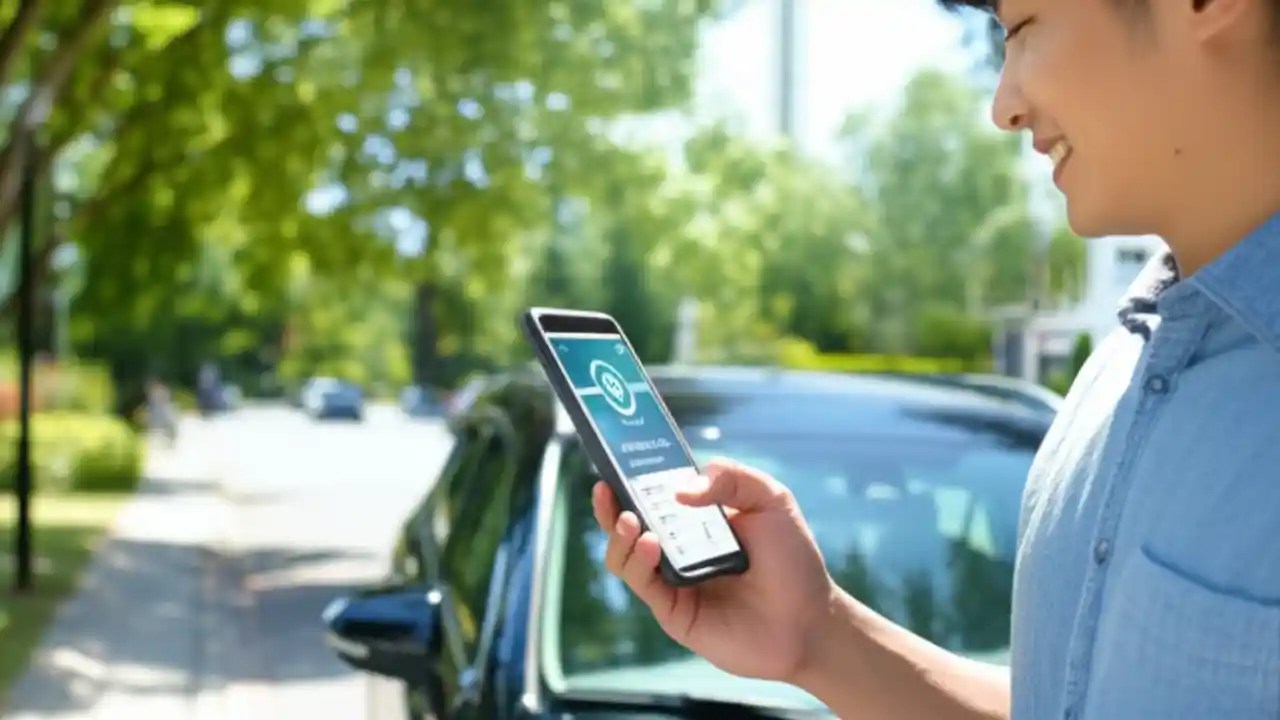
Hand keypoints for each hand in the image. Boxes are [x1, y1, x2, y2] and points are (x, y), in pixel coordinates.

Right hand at [592, 457, 835, 682]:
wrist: (810, 620)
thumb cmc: (793, 560)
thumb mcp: (771, 501)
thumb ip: (731, 478)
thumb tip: (682, 490)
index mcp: (698, 520)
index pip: (656, 494)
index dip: (634, 478)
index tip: (618, 460)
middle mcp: (679, 548)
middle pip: (629, 524)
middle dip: (612, 504)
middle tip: (605, 487)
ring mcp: (673, 581)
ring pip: (625, 555)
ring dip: (619, 534)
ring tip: (630, 519)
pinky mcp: (673, 611)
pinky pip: (643, 584)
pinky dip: (638, 562)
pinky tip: (649, 544)